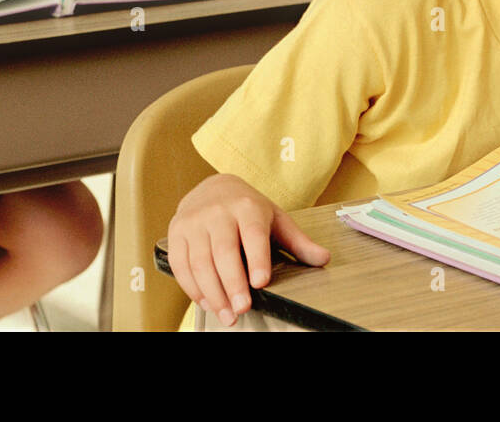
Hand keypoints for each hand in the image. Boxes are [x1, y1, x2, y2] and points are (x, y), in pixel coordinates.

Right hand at [167, 174, 328, 326]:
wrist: (212, 187)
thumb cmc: (247, 207)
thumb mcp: (275, 218)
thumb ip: (298, 242)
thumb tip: (323, 259)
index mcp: (247, 208)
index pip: (253, 235)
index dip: (256, 259)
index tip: (260, 282)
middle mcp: (218, 212)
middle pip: (224, 252)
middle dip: (232, 283)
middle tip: (242, 308)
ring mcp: (194, 222)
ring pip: (200, 261)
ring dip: (212, 292)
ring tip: (227, 314)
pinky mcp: (176, 233)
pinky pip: (180, 264)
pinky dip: (192, 287)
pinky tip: (206, 301)